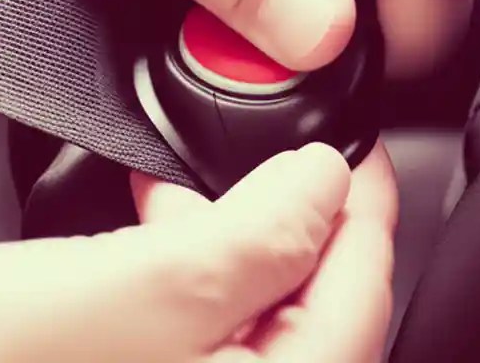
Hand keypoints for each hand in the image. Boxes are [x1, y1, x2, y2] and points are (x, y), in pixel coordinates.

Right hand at [0, 142, 397, 361]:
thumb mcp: (118, 297)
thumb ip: (247, 247)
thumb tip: (323, 188)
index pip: (355, 310)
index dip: (361, 214)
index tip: (350, 143)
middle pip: (303, 321)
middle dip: (290, 225)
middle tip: (278, 147)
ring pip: (239, 326)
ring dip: (229, 246)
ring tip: (194, 181)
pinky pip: (178, 336)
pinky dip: (174, 274)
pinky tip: (144, 227)